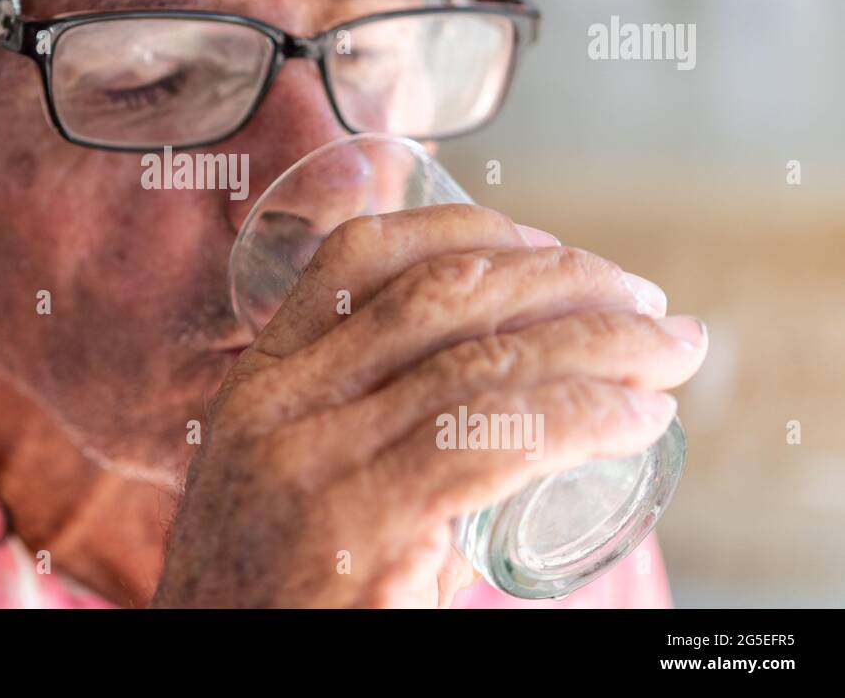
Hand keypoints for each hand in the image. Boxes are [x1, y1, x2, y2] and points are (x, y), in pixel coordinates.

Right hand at [152, 204, 705, 607]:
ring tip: (667, 351)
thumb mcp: (282, 485)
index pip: (355, 259)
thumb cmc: (265, 595)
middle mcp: (279, 408)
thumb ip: (366, 437)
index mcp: (259, 383)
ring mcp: (315, 466)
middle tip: (639, 297)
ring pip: (479, 364)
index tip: (545, 245)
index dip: (464, 231)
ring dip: (598, 344)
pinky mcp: (363, 532)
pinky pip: (493, 443)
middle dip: (559, 279)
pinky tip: (638, 417)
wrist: (217, 678)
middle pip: (438, 298)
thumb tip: (509, 420)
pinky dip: (582, 415)